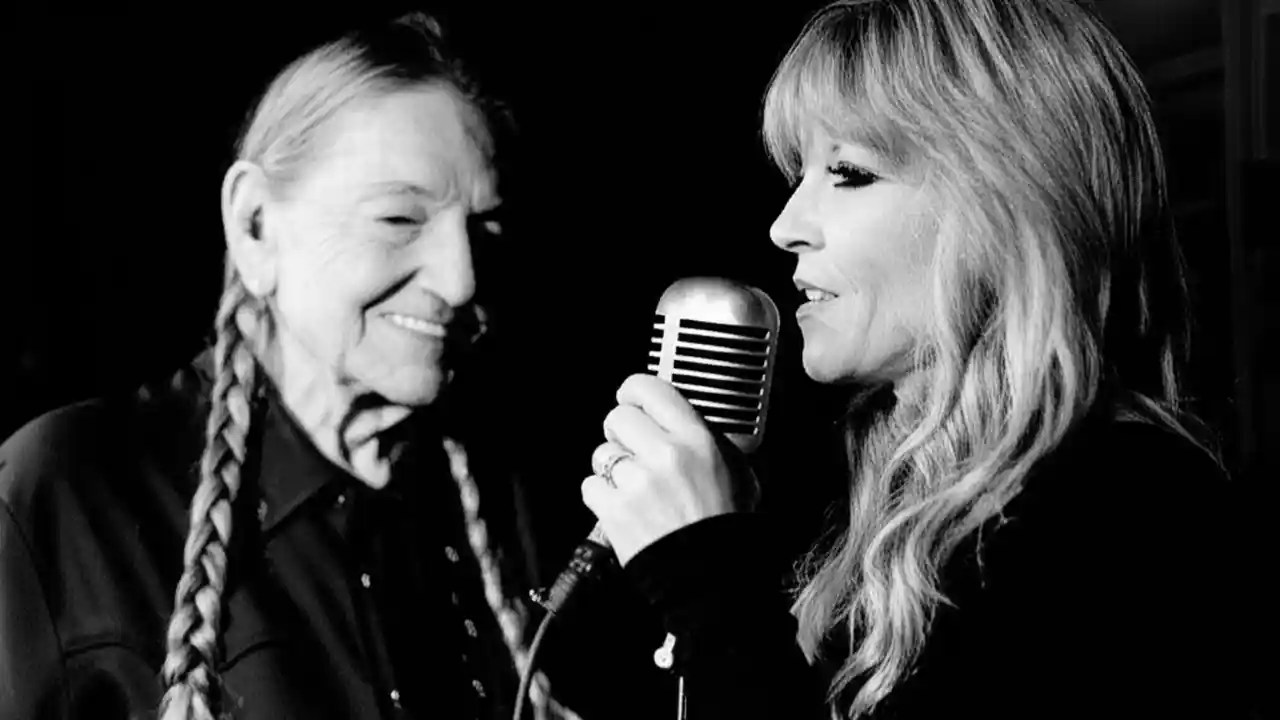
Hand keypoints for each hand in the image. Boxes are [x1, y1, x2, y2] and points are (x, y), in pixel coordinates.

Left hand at [580, 374, 757, 565]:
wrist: (713, 580)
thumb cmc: (727, 528)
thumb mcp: (736, 471)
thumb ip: (706, 439)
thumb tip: (680, 419)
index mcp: (697, 439)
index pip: (650, 388)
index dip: (634, 391)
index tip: (630, 398)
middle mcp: (665, 455)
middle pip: (617, 417)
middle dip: (622, 433)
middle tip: (633, 450)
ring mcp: (637, 483)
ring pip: (601, 453)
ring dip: (612, 468)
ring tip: (634, 488)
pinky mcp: (615, 511)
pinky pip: (590, 486)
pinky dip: (601, 496)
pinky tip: (624, 507)